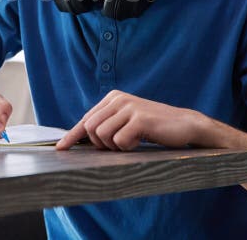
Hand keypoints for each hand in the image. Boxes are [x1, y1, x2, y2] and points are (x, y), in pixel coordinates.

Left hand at [56, 90, 204, 150]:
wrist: (186, 125)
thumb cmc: (155, 128)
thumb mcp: (127, 121)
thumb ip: (108, 124)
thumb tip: (82, 139)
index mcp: (113, 97)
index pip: (86, 119)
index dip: (72, 136)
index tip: (60, 148)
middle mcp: (118, 98)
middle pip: (90, 129)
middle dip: (101, 144)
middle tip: (121, 146)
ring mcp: (129, 107)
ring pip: (102, 136)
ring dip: (115, 147)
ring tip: (132, 142)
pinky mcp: (139, 118)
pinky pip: (119, 141)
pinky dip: (128, 147)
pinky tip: (142, 141)